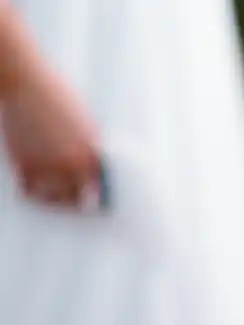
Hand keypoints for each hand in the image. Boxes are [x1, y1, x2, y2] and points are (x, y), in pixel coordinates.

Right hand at [1, 66, 99, 207]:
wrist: (26, 83)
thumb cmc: (58, 97)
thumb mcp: (86, 123)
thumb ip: (91, 148)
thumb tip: (96, 170)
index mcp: (93, 154)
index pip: (103, 189)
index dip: (102, 198)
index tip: (100, 204)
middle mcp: (72, 164)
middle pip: (80, 200)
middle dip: (81, 202)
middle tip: (80, 205)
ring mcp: (47, 166)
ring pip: (55, 200)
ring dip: (58, 201)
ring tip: (59, 199)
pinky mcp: (23, 164)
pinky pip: (30, 192)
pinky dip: (35, 194)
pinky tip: (39, 191)